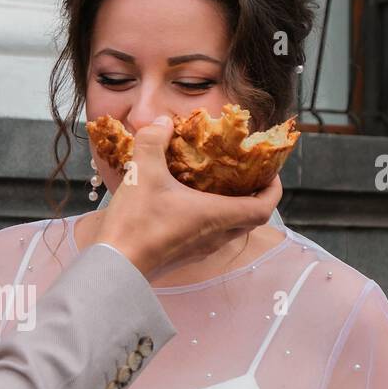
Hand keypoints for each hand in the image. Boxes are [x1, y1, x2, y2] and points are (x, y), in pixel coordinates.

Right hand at [91, 116, 282, 278]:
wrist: (114, 266)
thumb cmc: (135, 223)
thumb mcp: (142, 172)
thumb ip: (153, 141)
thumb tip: (161, 122)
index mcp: (217, 216)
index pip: (263, 207)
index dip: (273, 189)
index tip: (269, 172)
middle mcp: (215, 236)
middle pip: (251, 220)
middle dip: (254, 198)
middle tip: (244, 176)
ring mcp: (199, 250)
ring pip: (230, 230)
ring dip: (231, 210)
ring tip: (217, 187)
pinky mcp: (182, 257)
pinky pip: (208, 238)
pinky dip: (210, 220)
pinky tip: (188, 205)